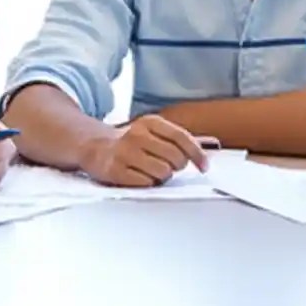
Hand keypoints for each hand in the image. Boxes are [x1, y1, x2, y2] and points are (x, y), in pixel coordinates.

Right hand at [79, 114, 206, 187]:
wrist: (94, 147)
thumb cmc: (131, 142)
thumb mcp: (152, 131)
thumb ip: (177, 138)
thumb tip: (211, 145)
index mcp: (149, 122)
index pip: (181, 137)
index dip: (197, 154)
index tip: (204, 167)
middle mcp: (137, 134)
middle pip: (175, 158)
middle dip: (177, 166)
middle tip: (168, 166)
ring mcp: (125, 152)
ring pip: (163, 172)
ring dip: (162, 177)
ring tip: (151, 171)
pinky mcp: (115, 170)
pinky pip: (146, 183)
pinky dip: (147, 183)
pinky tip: (139, 176)